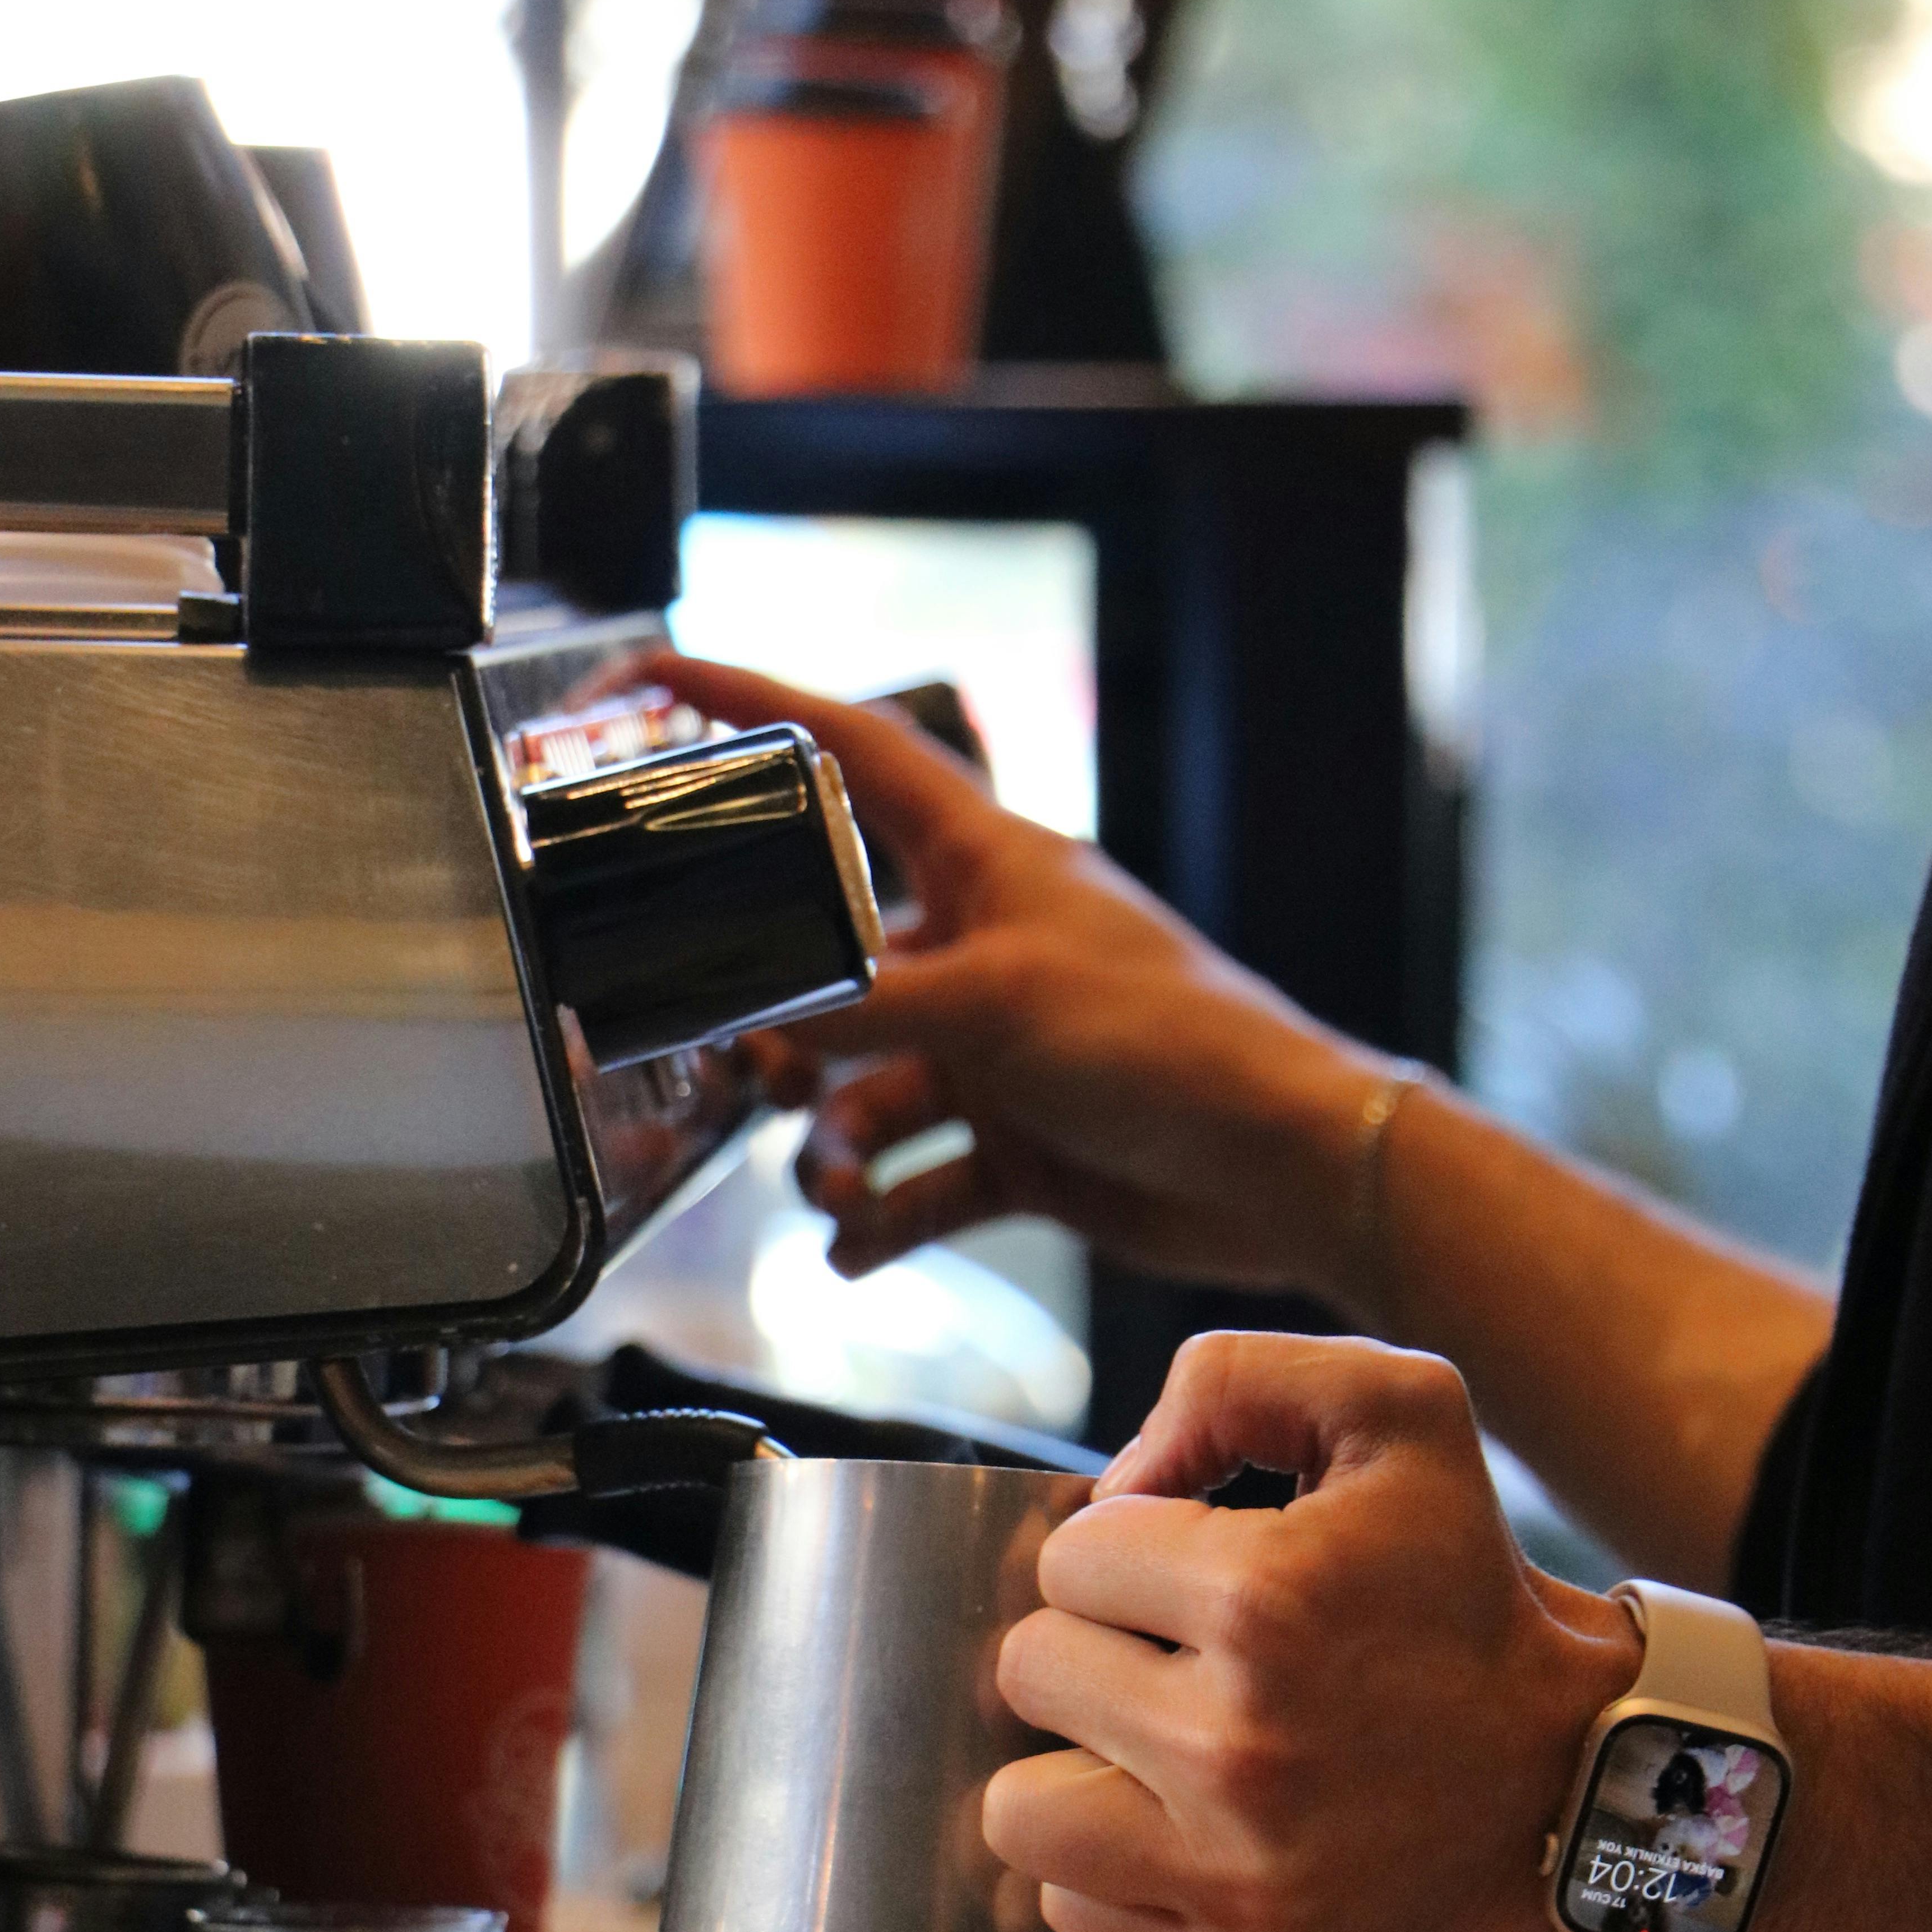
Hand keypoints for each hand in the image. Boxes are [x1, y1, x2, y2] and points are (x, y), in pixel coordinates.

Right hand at [611, 654, 1389, 1294]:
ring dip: (832, 1149)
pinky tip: (860, 1246)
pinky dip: (881, 1216)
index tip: (651, 685)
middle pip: (825, 964)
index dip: (749, 707)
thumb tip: (753, 1016)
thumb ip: (861, 1009)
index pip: (846, 752)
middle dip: (777, 1031)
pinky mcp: (1016, 1144)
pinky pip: (913, 1181)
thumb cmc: (1169, 1043)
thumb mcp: (995, 1003)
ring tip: (836, 1186)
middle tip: (760, 1074)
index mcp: (983, 863)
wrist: (1280, 1166)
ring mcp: (994, 1052)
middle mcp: (979, 948)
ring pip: (860, 1093)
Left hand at [984, 1332, 1639, 1931]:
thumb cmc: (1468, 1583)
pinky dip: (1112, 1872)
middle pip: (1028, 1673)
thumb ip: (1235, 1379)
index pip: (1068, 1558)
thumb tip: (1112, 1480)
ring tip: (1155, 1750)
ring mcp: (1241, 1876)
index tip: (1199, 1573)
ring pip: (1020, 1811)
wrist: (1572, 1771)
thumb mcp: (1399, 1410)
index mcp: (1268, 1599)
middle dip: (1094, 1649)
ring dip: (1076, 1769)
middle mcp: (1242, 1748)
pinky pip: (1073, 1914)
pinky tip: (1186, 1830)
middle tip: (1180, 1659)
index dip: (1127, 1549)